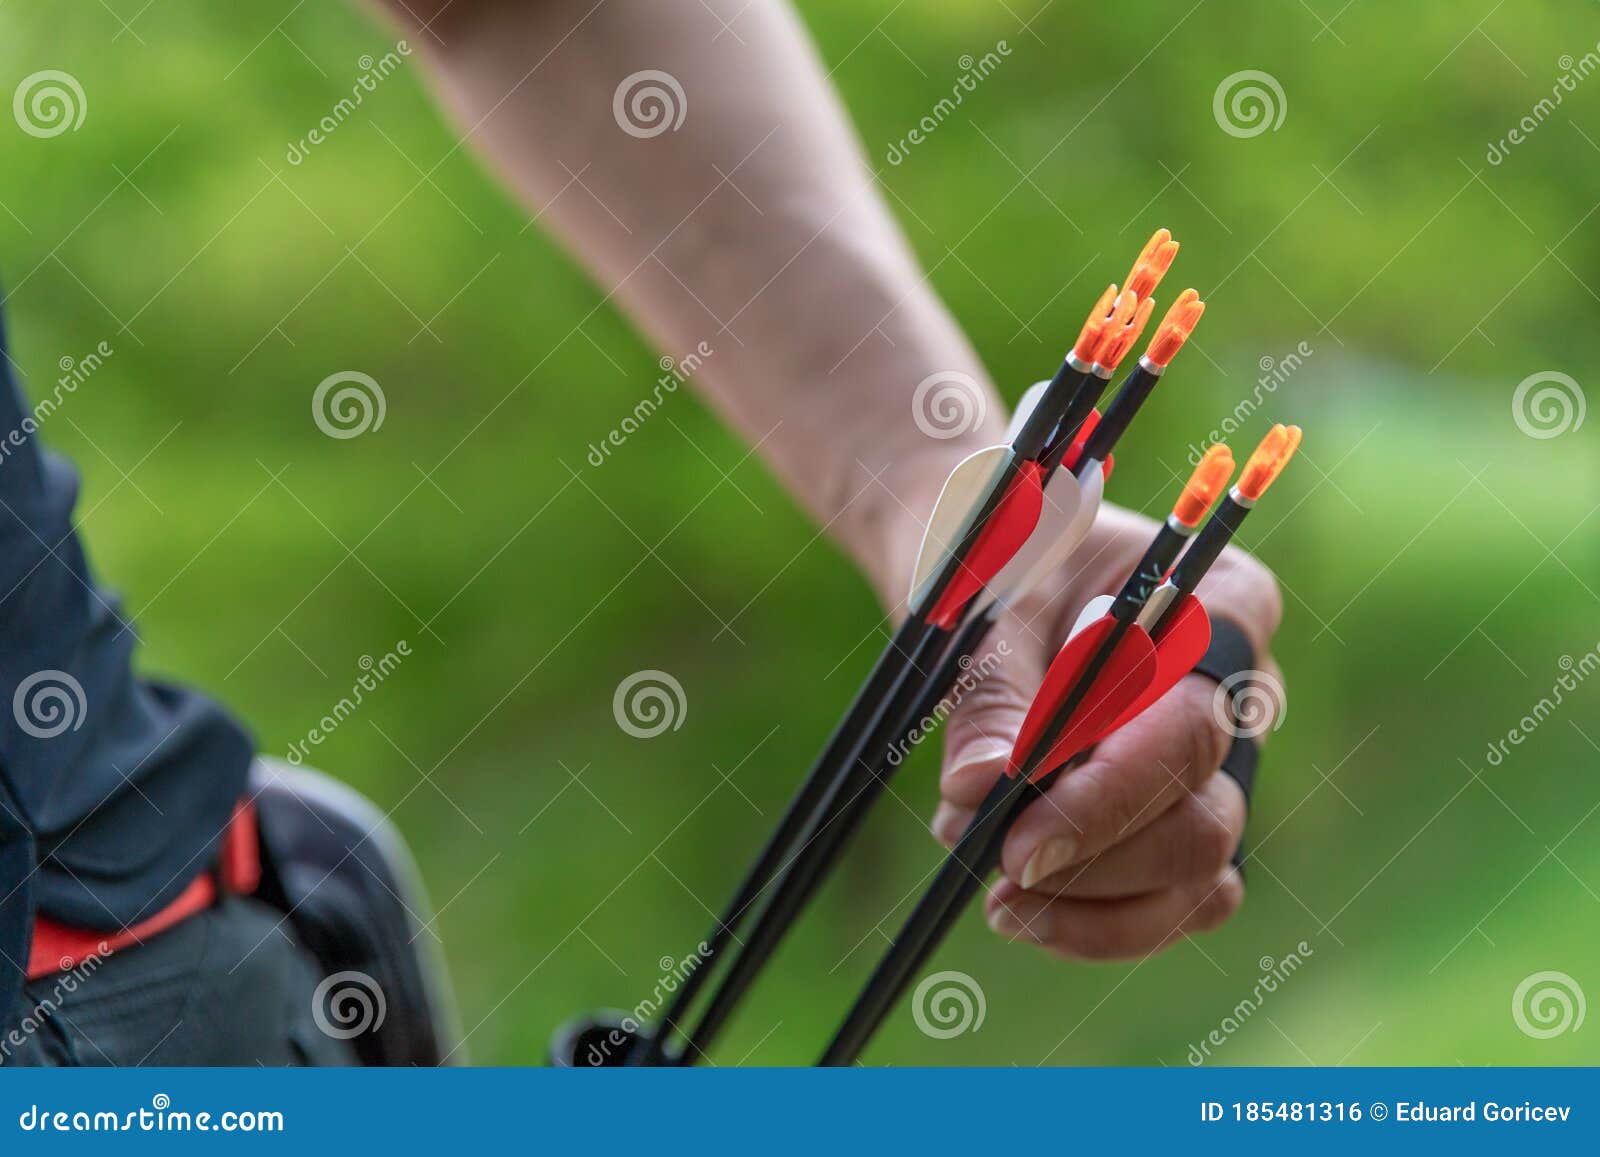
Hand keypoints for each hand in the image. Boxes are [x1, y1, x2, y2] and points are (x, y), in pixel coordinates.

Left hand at [909, 501, 1282, 960]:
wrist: (992, 565)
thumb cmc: (1003, 564)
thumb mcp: (989, 607)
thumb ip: (991, 695)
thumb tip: (977, 791)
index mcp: (1220, 607)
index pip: (1193, 718)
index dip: (1113, 787)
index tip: (1022, 830)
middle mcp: (1242, 694)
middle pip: (1204, 811)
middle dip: (1096, 854)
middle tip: (998, 864)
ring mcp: (1222, 765)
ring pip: (1201, 874)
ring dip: (1096, 904)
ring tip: (996, 894)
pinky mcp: (1185, 820)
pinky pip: (1176, 901)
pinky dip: (1101, 922)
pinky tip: (1023, 912)